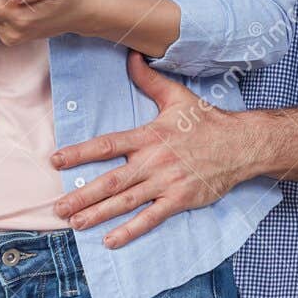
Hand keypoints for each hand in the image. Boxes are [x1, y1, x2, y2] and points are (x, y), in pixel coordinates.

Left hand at [51, 51, 263, 247]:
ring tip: (75, 224)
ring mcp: (166, 182)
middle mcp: (153, 161)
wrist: (241, 144)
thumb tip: (131, 56)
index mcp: (148, 136)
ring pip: (126, 202)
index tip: (56, 161)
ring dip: (98, 214)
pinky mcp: (180, 200)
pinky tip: (110, 241)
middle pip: (110, 181)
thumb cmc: (207, 121)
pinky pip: (151, 218)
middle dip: (82, 195)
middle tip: (57, 208)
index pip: (107, 145)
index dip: (80, 153)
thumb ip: (149, 79)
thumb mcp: (176, 96)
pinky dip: (130, 231)